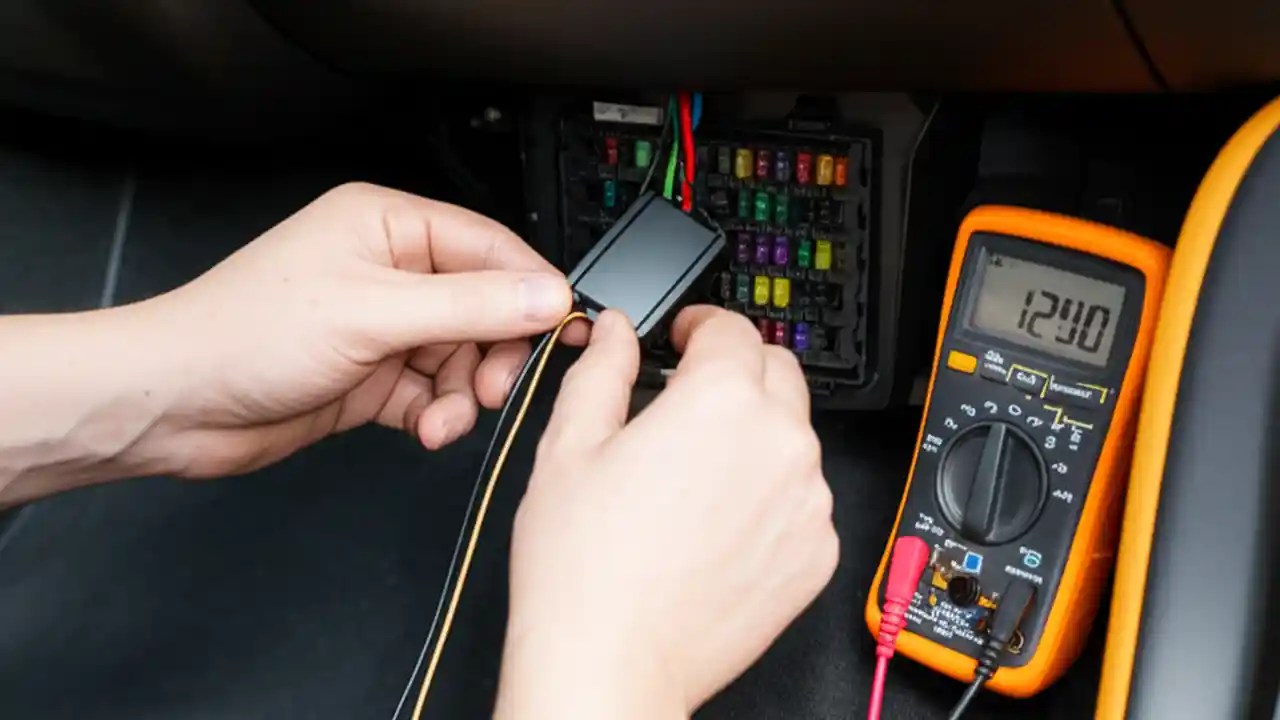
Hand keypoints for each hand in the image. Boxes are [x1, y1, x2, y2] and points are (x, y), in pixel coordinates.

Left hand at [128, 183, 573, 477]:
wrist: (176, 405)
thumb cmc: (243, 334)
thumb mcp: (374, 312)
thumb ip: (471, 305)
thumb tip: (547, 295)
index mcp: (388, 226)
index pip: (489, 247)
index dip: (532, 289)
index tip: (567, 329)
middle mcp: (389, 271)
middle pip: (485, 308)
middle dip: (496, 352)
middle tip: (495, 386)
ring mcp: (381, 326)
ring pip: (462, 358)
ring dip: (464, 393)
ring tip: (446, 416)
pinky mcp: (372, 376)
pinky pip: (433, 394)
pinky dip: (438, 415)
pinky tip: (425, 428)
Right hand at [496, 307, 837, 718]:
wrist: (611, 664)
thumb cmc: (584, 568)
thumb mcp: (570, 445)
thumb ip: (602, 369)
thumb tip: (617, 332)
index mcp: (721, 401)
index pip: (732, 328)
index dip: (702, 323)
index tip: (687, 336)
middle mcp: (779, 443)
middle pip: (778, 371)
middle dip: (737, 370)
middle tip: (691, 399)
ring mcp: (809, 502)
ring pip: (793, 437)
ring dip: (756, 434)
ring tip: (695, 476)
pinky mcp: (818, 553)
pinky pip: (804, 499)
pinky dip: (771, 495)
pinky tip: (717, 524)